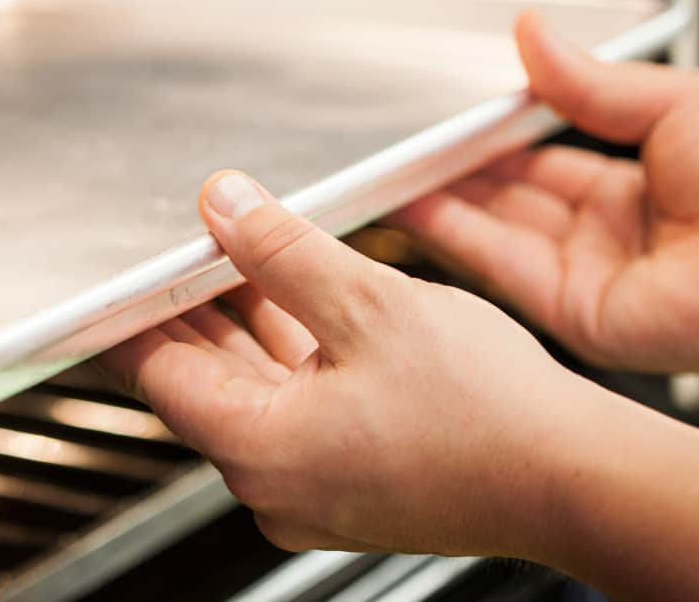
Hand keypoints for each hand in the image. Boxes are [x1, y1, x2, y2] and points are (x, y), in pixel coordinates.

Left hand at [98, 171, 597, 556]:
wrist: (575, 480)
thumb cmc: (490, 417)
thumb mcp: (370, 304)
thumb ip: (282, 251)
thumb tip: (225, 208)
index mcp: (259, 449)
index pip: (158, 371)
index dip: (135, 311)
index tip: (122, 273)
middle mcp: (273, 484)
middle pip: (201, 381)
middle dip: (191, 309)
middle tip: (180, 251)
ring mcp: (310, 490)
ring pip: (250, 393)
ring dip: (240, 327)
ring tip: (232, 264)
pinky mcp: (347, 483)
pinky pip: (291, 410)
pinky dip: (285, 357)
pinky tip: (292, 308)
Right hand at [391, 13, 698, 372]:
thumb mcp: (679, 105)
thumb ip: (592, 81)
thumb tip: (534, 36)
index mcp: (636, 188)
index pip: (539, 163)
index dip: (490, 141)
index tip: (449, 121)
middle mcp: (605, 236)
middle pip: (506, 200)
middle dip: (452, 173)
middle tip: (400, 148)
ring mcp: (587, 278)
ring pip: (491, 234)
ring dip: (437, 204)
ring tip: (387, 174)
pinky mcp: (574, 315)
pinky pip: (498, 269)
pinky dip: (451, 238)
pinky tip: (415, 208)